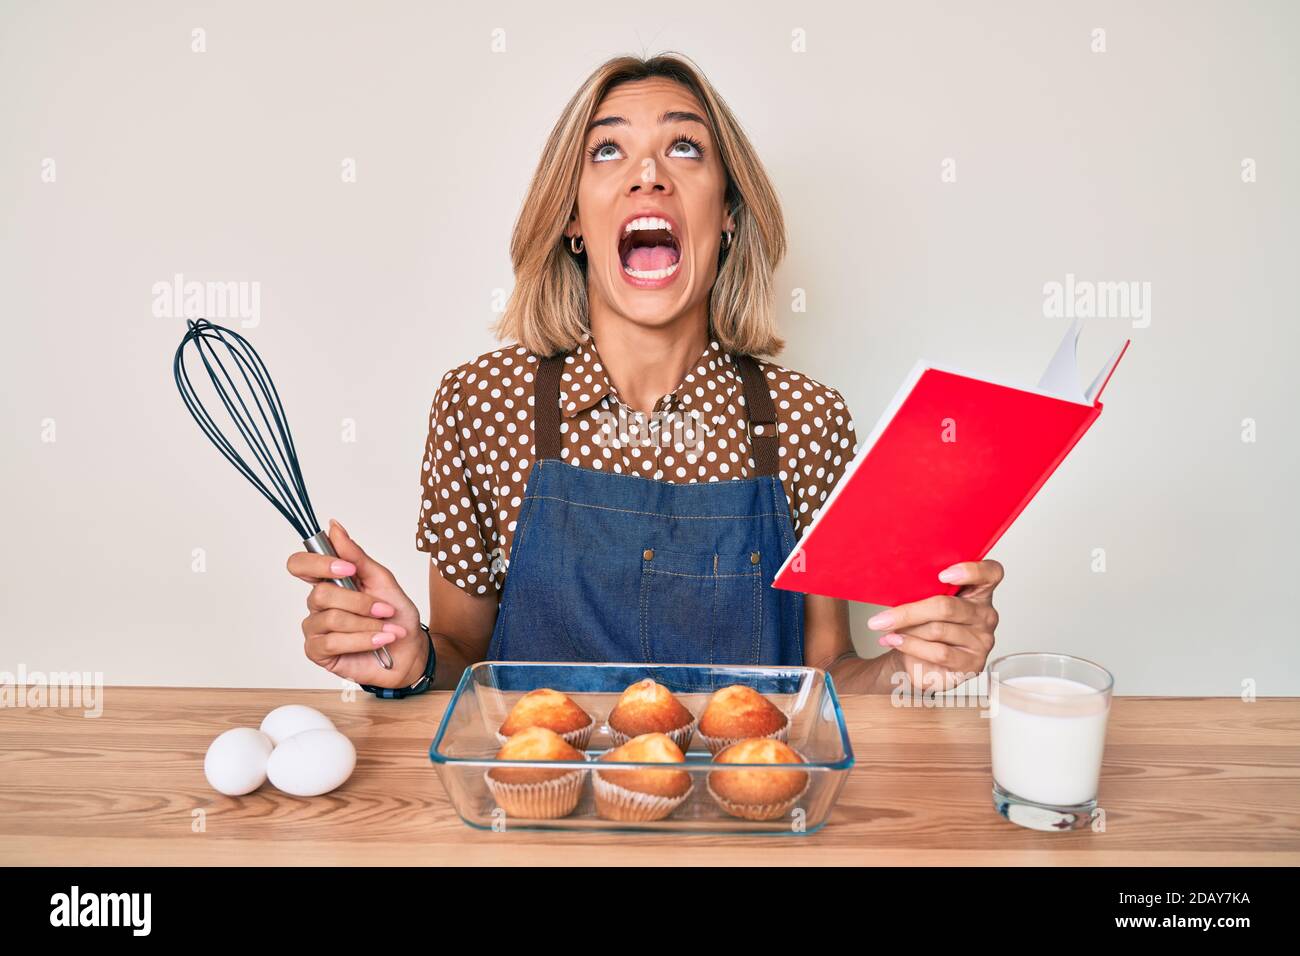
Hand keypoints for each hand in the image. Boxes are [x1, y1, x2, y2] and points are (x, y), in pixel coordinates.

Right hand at [286, 519, 425, 687]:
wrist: (410, 650)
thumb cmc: (396, 615)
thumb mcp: (382, 581)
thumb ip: (356, 556)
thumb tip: (334, 527)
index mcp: (329, 581)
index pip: (300, 564)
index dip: (318, 563)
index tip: (348, 568)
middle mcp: (317, 604)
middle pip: (320, 594)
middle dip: (359, 602)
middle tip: (384, 609)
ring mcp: (315, 629)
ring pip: (331, 618)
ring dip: (367, 624)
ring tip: (388, 629)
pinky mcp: (318, 652)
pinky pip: (332, 642)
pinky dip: (363, 640)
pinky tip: (380, 641)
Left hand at [868, 560, 1003, 694]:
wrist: (919, 661)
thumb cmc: (924, 625)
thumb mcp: (924, 602)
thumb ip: (924, 589)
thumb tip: (896, 582)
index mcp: (979, 592)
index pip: (991, 573)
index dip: (971, 571)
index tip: (942, 575)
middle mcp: (986, 615)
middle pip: (947, 606)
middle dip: (910, 612)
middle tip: (882, 618)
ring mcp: (982, 641)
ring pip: (938, 630)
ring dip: (907, 630)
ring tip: (887, 630)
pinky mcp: (973, 664)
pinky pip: (939, 653)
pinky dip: (911, 645)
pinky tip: (894, 641)